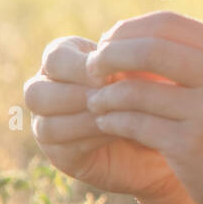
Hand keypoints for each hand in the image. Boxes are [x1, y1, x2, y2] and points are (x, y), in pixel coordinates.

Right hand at [23, 35, 187, 203]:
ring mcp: (46, 123)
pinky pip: (59, 143)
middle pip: (36, 90)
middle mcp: (46, 90)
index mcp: (64, 60)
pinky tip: (119, 131)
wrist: (166, 137)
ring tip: (118, 116)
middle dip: (77, 95)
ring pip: (45, 122)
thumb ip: (133, 61)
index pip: (54, 57)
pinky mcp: (57, 152)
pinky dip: (90, 135)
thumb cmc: (154, 94)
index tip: (111, 77)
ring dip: (84, 117)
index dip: (80, 67)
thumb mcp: (146, 74)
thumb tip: (131, 51)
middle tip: (110, 99)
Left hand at [81, 11, 202, 203]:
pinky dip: (113, 121)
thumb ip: (190, 62)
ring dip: (106, 95)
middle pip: (149, 48)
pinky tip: (107, 123)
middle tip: (90, 70)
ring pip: (136, 90)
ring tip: (96, 102)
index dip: (128, 30)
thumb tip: (125, 40)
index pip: (167, 23)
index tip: (108, 46)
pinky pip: (136, 124)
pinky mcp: (193, 147)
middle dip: (110, 56)